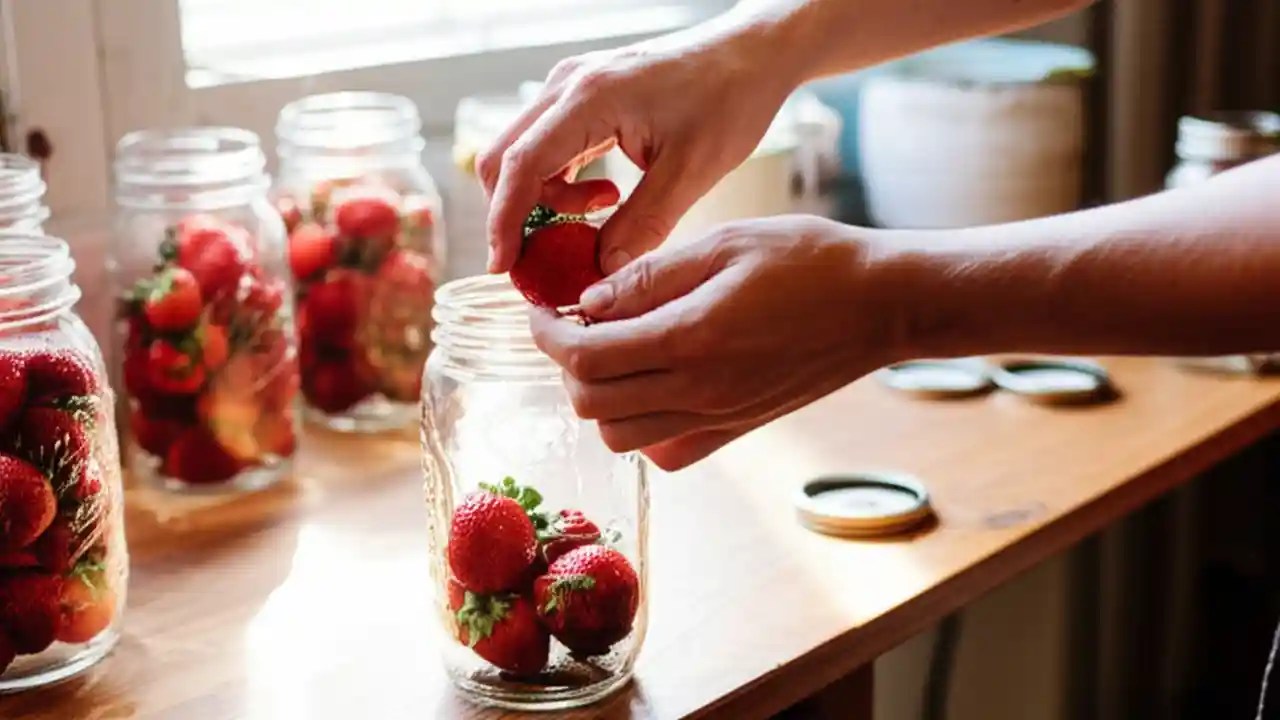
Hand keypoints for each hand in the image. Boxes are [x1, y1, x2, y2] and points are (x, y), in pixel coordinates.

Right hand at [476, 22, 800, 274]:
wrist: (752, 53)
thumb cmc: (730, 99)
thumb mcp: (692, 172)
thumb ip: (643, 225)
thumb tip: (602, 271)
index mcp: (589, 98)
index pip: (520, 165)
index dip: (504, 221)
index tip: (505, 267)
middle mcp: (568, 85)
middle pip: (505, 158)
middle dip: (516, 215)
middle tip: (547, 258)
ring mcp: (571, 86)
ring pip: (523, 154)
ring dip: (547, 200)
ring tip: (605, 210)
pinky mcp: (583, 96)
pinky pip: (548, 146)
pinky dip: (561, 183)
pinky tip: (608, 194)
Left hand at [530, 216, 905, 470]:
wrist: (881, 305)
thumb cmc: (810, 260)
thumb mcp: (724, 244)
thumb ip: (650, 277)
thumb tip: (587, 303)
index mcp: (690, 339)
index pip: (584, 357)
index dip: (545, 334)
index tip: (538, 309)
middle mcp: (698, 391)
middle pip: (591, 404)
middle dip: (564, 365)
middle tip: (570, 326)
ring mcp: (718, 418)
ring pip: (620, 436)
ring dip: (598, 397)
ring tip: (611, 352)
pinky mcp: (736, 430)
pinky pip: (665, 452)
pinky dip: (640, 428)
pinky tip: (652, 385)